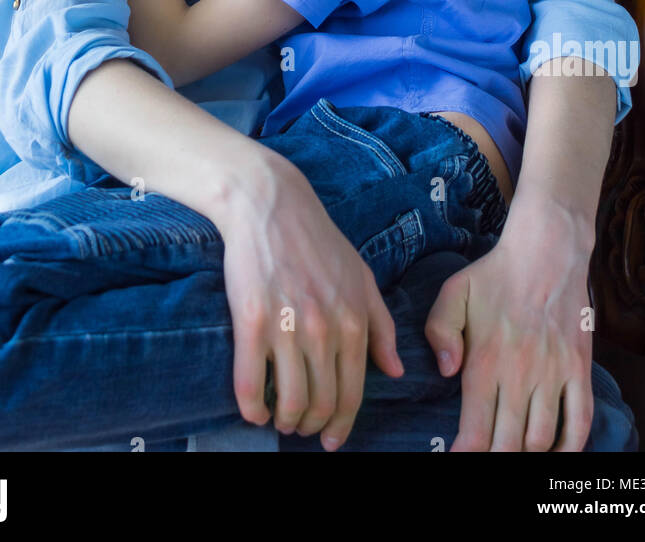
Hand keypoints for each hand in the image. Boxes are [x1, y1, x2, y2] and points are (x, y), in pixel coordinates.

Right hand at [219, 153, 404, 450]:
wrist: (271, 205)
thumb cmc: (318, 240)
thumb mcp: (362, 277)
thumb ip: (381, 325)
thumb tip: (395, 370)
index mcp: (354, 322)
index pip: (352, 394)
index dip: (341, 426)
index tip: (331, 440)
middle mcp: (324, 330)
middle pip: (321, 404)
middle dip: (312, 427)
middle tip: (302, 428)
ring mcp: (287, 328)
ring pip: (289, 401)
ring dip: (284, 421)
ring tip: (280, 419)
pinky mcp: (251, 322)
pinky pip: (249, 383)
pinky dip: (251, 408)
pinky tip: (253, 411)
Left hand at [424, 205, 594, 450]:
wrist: (547, 251)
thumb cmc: (494, 275)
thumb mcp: (452, 293)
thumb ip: (440, 332)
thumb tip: (446, 373)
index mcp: (485, 360)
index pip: (475, 430)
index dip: (465, 454)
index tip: (458, 458)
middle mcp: (520, 374)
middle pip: (508, 443)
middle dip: (495, 459)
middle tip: (487, 458)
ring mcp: (554, 374)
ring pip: (542, 440)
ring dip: (527, 455)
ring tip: (514, 455)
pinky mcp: (580, 370)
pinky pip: (581, 422)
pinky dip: (570, 448)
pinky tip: (555, 453)